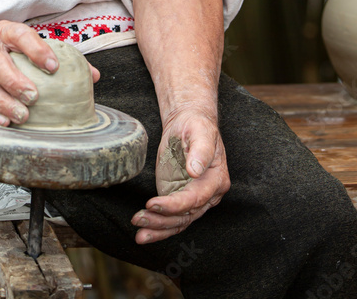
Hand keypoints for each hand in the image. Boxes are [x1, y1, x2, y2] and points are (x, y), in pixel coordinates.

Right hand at [0, 20, 98, 126]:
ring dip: (3, 102)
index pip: (21, 36)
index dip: (37, 50)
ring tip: (22, 115)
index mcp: (5, 32)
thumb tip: (93, 75)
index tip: (54, 66)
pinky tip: (4, 121)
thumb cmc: (1, 46)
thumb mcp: (23, 40)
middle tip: (34, 96)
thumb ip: (56, 56)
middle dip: (14, 81)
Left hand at [131, 108, 229, 243]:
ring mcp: (193, 199)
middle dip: (162, 221)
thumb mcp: (200, 131)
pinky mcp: (179, 199)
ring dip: (158, 229)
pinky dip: (159, 229)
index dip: (175, 204)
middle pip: (186, 216)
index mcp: (217, 179)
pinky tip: (144, 234)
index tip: (153, 203)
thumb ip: (200, 150)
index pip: (196, 198)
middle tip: (140, 219)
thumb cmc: (196, 125)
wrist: (188, 123)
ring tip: (139, 233)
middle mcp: (208, 195)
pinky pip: (172, 219)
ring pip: (178, 222)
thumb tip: (195, 170)